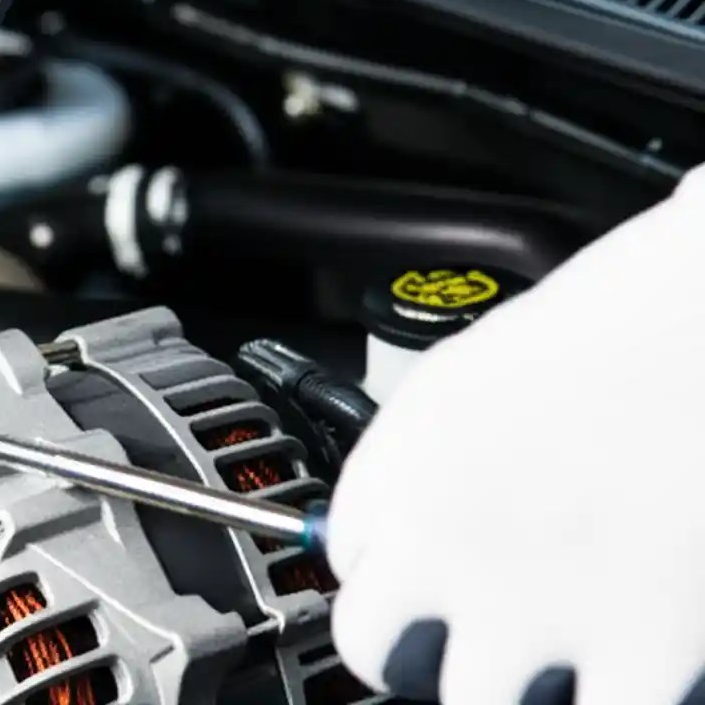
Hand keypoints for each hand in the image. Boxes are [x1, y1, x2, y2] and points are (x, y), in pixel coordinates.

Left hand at [328, 164, 704, 703]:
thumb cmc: (608, 334)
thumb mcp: (456, 385)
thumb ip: (398, 471)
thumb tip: (364, 541)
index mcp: (409, 482)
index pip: (349, 578)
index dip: (391, 585)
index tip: (422, 584)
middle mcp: (459, 549)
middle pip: (383, 657)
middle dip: (427, 652)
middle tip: (483, 630)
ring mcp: (550, 607)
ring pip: (482, 700)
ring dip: (516, 680)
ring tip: (569, 634)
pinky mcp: (654, 648)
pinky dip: (616, 693)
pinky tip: (642, 659)